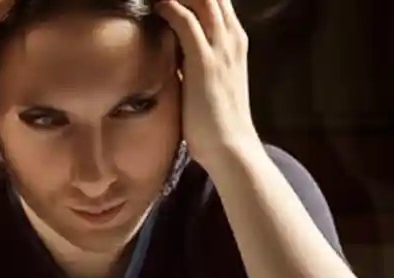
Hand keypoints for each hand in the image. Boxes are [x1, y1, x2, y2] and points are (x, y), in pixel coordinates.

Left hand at [155, 0, 260, 169]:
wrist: (230, 146)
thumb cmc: (216, 119)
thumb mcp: (208, 80)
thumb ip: (194, 61)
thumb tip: (173, 53)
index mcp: (235, 41)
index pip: (219, 2)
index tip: (175, 1)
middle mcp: (232, 38)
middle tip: (163, 0)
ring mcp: (221, 48)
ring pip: (204, 0)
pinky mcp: (205, 62)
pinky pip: (186, 21)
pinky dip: (170, 8)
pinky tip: (157, 7)